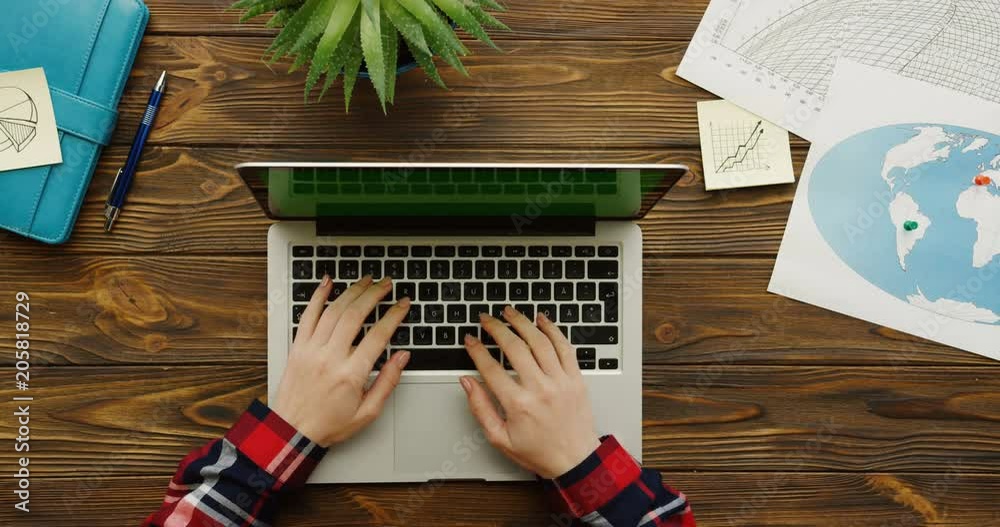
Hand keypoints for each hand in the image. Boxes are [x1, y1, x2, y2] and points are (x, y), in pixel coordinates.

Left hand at [271, 275, 410, 446]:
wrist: (291, 432)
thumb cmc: (329, 424)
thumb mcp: (367, 412)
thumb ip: (388, 382)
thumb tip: (402, 357)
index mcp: (350, 375)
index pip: (378, 335)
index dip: (394, 315)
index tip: (403, 304)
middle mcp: (330, 358)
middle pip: (355, 315)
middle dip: (374, 294)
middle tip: (386, 284)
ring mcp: (311, 350)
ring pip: (333, 311)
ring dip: (351, 291)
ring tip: (365, 280)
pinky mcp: (297, 348)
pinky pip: (307, 315)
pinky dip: (317, 296)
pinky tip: (327, 283)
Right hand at [461, 306, 600, 478]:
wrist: (575, 461)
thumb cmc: (539, 451)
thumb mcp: (500, 438)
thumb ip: (480, 408)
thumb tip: (467, 382)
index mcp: (519, 405)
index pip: (491, 368)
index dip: (477, 350)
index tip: (470, 340)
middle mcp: (540, 389)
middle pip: (514, 347)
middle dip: (496, 328)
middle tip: (486, 319)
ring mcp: (561, 381)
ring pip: (539, 342)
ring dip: (522, 322)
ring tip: (509, 312)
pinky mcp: (576, 378)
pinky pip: (564, 347)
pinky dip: (552, 330)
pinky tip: (541, 319)